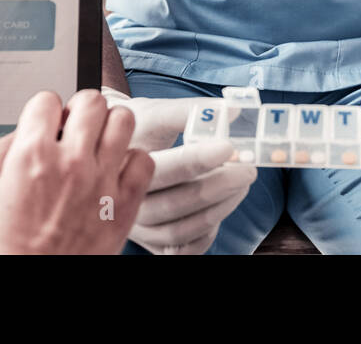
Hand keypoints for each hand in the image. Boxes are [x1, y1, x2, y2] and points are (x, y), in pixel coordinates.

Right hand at [0, 89, 154, 253]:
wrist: (23, 291)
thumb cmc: (0, 252)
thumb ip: (1, 153)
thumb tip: (21, 133)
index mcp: (32, 156)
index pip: (47, 99)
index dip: (44, 110)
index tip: (45, 122)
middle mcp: (71, 163)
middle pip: (91, 100)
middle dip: (80, 109)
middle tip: (74, 126)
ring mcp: (102, 182)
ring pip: (124, 120)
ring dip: (109, 126)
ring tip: (99, 143)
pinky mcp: (125, 206)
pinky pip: (144, 161)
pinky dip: (132, 160)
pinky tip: (116, 171)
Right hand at [104, 90, 256, 253]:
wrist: (113, 153)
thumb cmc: (140, 129)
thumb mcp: (156, 111)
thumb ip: (190, 111)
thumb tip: (232, 111)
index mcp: (124, 163)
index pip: (163, 166)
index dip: (198, 159)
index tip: (228, 147)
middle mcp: (123, 200)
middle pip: (174, 203)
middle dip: (219, 186)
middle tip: (247, 169)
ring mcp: (137, 224)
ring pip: (180, 230)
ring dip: (219, 208)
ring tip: (241, 184)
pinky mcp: (150, 242)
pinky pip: (182, 249)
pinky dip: (207, 233)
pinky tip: (222, 206)